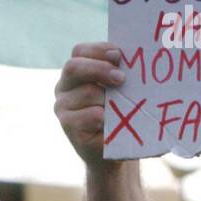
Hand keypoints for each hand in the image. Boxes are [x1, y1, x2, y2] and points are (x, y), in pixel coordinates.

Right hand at [54, 42, 124, 164]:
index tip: (119, 55)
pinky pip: (91, 115)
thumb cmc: (119, 113)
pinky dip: (107, 117)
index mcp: (76, 72)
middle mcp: (64, 87)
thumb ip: (120, 73)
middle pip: (74, 67)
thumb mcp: (119, 90)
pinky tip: (114, 123)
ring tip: (122, 107)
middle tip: (122, 78)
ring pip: (87, 92)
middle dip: (100, 69)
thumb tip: (137, 57)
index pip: (80, 51)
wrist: (114, 150)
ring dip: (109, 98)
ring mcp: (63, 107)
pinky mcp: (69, 127)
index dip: (99, 50)